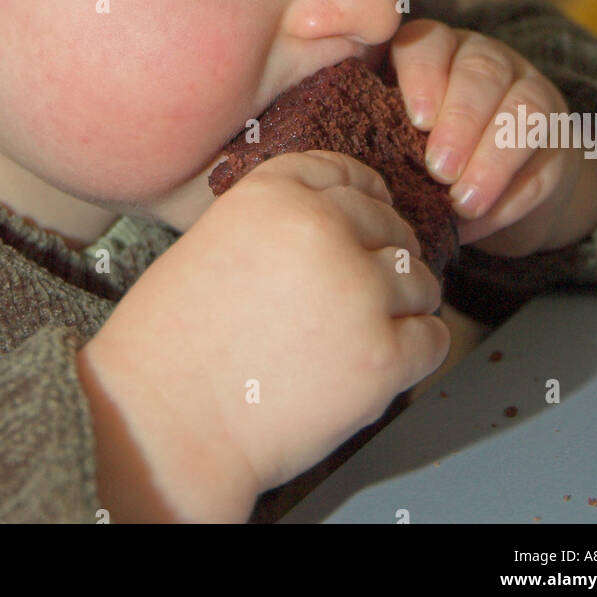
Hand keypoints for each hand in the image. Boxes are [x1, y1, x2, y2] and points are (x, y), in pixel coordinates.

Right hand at [79, 150, 449, 519]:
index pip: (346, 174)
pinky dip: (417, 350)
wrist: (165, 422)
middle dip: (387, 256)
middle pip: (389, 227)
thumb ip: (280, 222)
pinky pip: (431, 338)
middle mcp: (321, 230)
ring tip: (369, 330)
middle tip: (368, 289)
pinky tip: (386, 361)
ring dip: (405, 304)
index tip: (372, 213)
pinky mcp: (381, 356)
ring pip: (419, 281)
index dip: (366, 196)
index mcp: (274, 193)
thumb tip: (343, 222)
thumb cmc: (175, 343)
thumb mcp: (217, 240)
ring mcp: (357, 292)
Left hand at [389, 20, 596, 254]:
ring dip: (492, 159)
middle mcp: (488, 62)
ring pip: (524, 110)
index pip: (431, 42)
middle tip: (439, 168)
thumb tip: (351, 161)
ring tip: (462, 202)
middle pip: (483, 71)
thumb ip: (379, 128)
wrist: (495, 181)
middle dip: (461, 120)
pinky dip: (513, 196)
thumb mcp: (397, 130)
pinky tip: (483, 220)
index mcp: (439, 51)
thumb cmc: (422, 150)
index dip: (424, 75)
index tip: (417, 120)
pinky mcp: (559, 142)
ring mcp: (530, 95)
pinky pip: (545, 163)